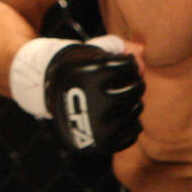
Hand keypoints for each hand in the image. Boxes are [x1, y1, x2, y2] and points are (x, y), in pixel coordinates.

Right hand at [43, 36, 145, 154]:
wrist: (49, 107)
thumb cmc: (76, 75)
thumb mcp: (88, 54)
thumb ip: (116, 46)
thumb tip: (142, 51)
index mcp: (89, 77)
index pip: (128, 66)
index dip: (129, 64)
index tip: (124, 65)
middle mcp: (95, 103)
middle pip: (135, 88)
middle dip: (135, 82)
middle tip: (129, 82)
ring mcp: (101, 127)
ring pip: (137, 109)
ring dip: (133, 101)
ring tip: (121, 99)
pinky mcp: (106, 145)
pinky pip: (134, 131)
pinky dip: (130, 122)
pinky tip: (118, 116)